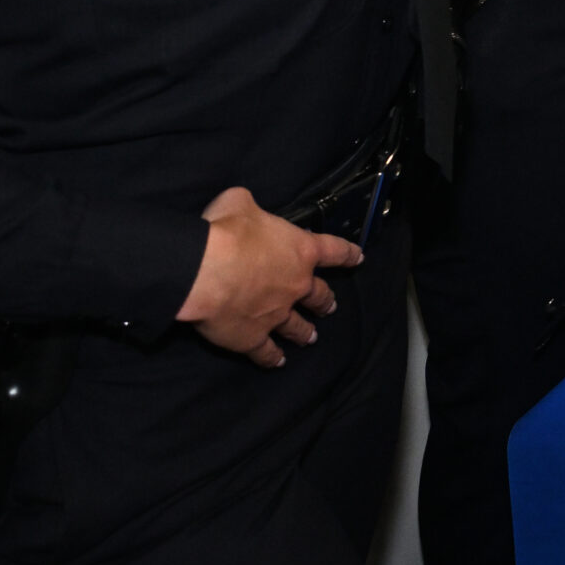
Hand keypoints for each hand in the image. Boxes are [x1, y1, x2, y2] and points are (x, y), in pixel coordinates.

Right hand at [177, 187, 360, 368]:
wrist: (205, 271)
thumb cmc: (227, 231)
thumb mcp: (240, 202)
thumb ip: (250, 207)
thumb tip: (243, 207)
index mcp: (300, 250)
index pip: (334, 250)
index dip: (348, 254)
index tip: (359, 258)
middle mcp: (296, 285)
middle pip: (318, 295)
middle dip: (325, 301)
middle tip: (330, 306)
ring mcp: (277, 315)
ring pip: (297, 327)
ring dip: (305, 332)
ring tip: (311, 337)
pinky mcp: (253, 339)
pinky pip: (266, 352)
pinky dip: (272, 358)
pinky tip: (277, 362)